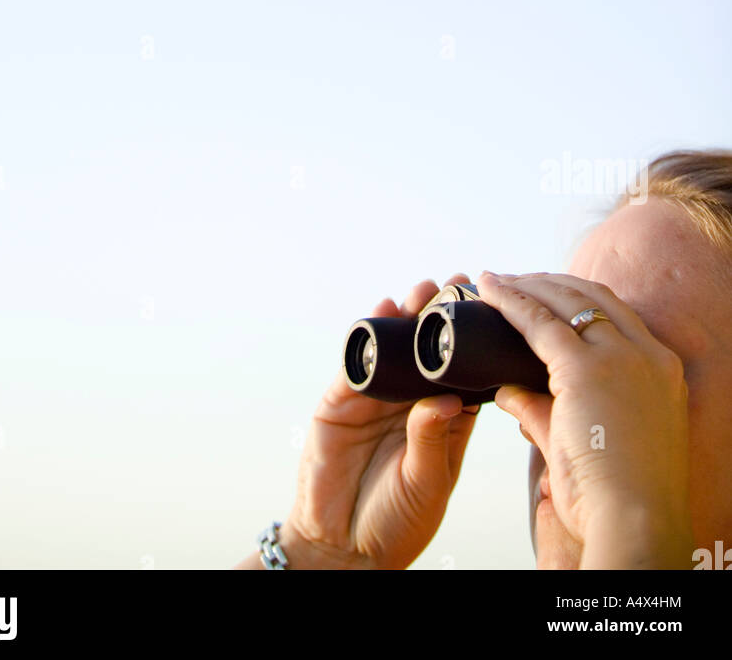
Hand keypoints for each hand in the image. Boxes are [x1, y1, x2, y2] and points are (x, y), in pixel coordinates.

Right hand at [280, 275, 480, 569]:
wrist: (343, 548)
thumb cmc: (396, 524)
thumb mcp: (426, 484)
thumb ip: (433, 441)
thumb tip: (447, 399)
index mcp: (445, 422)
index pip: (465, 373)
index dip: (476, 343)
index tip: (491, 311)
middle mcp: (412, 403)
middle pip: (429, 350)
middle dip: (440, 316)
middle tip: (456, 286)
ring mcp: (376, 398)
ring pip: (394, 347)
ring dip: (406, 315)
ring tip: (422, 291)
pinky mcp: (342, 400)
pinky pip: (357, 360)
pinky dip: (368, 334)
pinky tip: (380, 312)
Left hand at [475, 271, 693, 567]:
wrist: (636, 520)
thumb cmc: (616, 494)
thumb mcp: (585, 439)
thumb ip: (542, 412)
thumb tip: (507, 393)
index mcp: (661, 370)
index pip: (616, 315)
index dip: (578, 299)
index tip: (547, 293)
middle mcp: (646, 355)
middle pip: (593, 298)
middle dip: (550, 284)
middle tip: (515, 280)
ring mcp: (620, 357)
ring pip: (566, 301)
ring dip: (527, 285)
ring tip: (496, 280)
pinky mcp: (586, 369)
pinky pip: (539, 322)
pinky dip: (511, 301)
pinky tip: (489, 290)